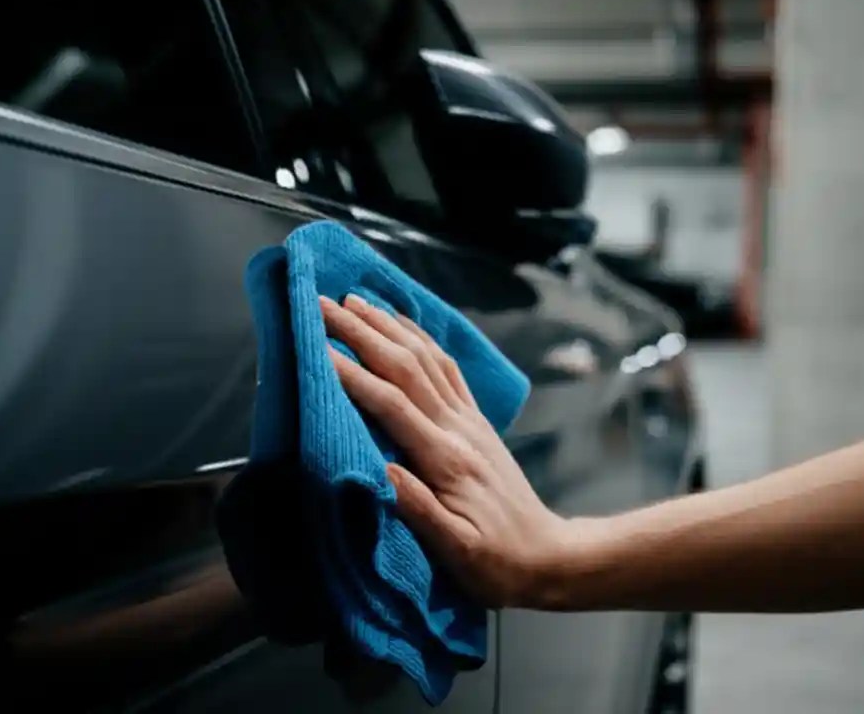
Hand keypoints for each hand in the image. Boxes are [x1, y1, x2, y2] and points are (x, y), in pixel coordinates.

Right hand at [320, 294, 575, 607]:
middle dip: (361, 331)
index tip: (316, 347)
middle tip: (321, 303)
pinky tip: (404, 325)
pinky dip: (422, 339)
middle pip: (405, 366)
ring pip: (426, 358)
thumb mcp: (456, 551)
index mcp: (446, 459)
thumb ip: (419, 510)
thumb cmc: (495, 563)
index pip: (391, 404)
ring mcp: (470, 421)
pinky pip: (448, 368)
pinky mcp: (477, 422)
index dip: (352, 374)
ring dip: (389, 326)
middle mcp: (459, 428)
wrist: (547, 557)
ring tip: (354, 301)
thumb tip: (381, 471)